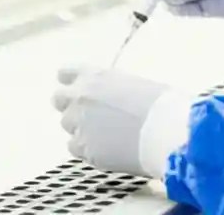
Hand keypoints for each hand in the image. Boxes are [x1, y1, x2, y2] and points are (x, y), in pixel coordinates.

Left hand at [53, 67, 171, 175]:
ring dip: (81, 127)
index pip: (66, 73)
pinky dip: (88, 147)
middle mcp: (80, 97)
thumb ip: (112, 89)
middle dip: (71, 105)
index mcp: (95, 76)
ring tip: (106, 133)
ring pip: (67, 125)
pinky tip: (107, 148)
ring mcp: (79, 124)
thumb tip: (110, 98)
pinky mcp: (83, 149)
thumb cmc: (161, 103)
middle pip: (58, 98)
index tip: (79, 88)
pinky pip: (75, 147)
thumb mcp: (135, 84)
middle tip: (90, 113)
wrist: (165, 131)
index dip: (72, 82)